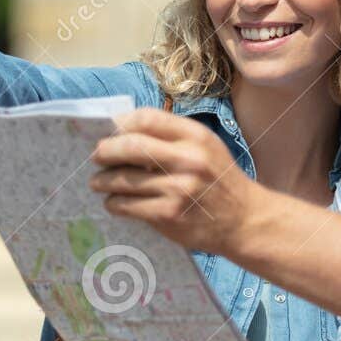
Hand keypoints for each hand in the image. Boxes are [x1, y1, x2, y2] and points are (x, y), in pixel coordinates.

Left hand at [88, 107, 258, 255]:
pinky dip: (114, 203)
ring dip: (103, 180)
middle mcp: (188, 160)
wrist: (245, 221)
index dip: (122, 123)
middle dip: (105, 151)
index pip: (147, 118)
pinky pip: (127, 205)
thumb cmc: (220, 181)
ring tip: (98, 182)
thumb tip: (123, 129)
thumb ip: (172, 136)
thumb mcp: (206, 148)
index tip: (112, 130)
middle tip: (96, 156)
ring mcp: (177, 189)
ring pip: (123, 179)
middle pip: (130, 146)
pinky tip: (114, 202)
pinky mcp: (168, 215)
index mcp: (196, 137)